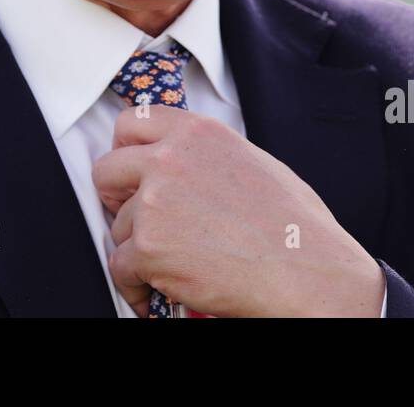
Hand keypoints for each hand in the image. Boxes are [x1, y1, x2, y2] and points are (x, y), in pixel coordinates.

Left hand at [91, 105, 385, 316]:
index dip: (124, 148)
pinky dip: (135, 284)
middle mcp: (170, 159)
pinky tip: (155, 292)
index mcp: (198, 133)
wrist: (306, 272)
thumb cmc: (294, 226)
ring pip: (118, 226)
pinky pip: (120, 267)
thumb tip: (186, 164)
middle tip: (131, 217)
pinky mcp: (148, 247)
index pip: (133, 122)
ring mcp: (155, 202)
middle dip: (114, 197)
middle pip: (107, 170)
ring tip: (169, 264)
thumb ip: (207, 155)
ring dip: (137, 247)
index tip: (128, 170)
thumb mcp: (254, 162)